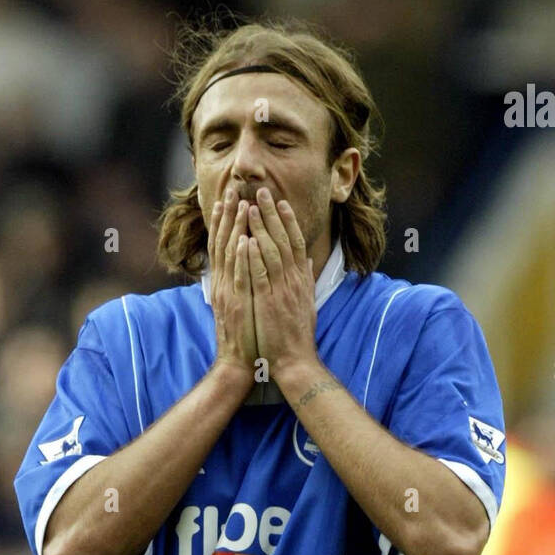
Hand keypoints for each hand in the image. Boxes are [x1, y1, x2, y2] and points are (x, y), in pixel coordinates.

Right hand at [208, 192, 257, 382]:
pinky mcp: (239, 305)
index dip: (224, 221)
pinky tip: (245, 240)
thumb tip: (253, 265)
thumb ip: (247, 283)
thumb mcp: (244, 305)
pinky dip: (242, 258)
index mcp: (224, 283)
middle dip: (227, 216)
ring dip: (235, 229)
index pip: (222, 245)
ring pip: (231, 255)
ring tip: (240, 205)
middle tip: (231, 190)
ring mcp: (229, 294)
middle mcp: (223, 284)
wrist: (240, 364)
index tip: (228, 199)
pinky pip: (241, 277)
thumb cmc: (246, 336)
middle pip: (223, 243)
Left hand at [246, 189, 317, 380]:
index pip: (296, 243)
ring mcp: (282, 291)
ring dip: (260, 228)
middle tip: (261, 192)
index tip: (281, 202)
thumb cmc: (297, 336)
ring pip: (271, 251)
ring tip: (248, 206)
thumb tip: (308, 263)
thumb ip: (305, 282)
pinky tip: (245, 239)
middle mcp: (294, 281)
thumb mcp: (306, 304)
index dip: (289, 221)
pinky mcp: (268, 302)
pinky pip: (260, 274)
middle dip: (272, 215)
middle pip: (283, 240)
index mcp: (302, 281)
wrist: (294, 361)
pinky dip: (253, 255)